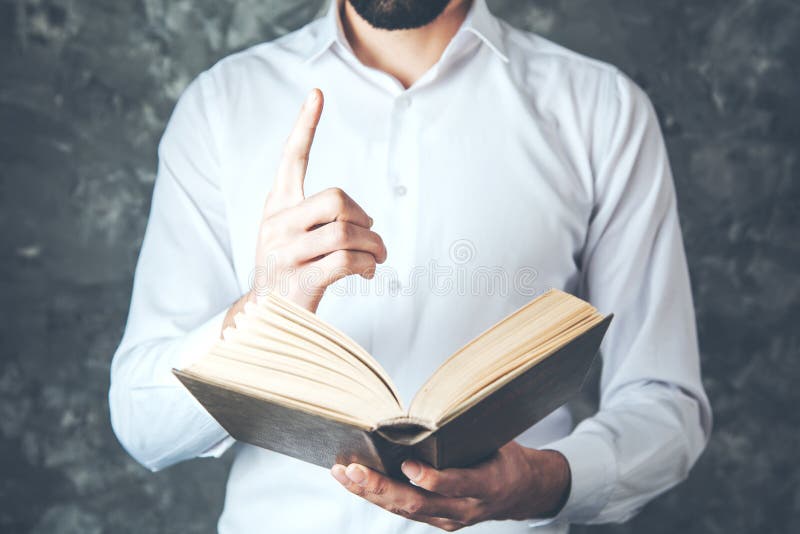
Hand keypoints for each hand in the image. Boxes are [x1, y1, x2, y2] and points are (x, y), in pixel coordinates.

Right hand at [247, 88, 385, 312]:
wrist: (266, 318)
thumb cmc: (289, 271)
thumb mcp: (293, 237)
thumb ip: (316, 217)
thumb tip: (361, 217)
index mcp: (276, 206)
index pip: (290, 158)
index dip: (305, 126)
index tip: (318, 94)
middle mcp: (276, 224)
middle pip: (336, 199)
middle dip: (363, 217)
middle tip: (371, 233)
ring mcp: (286, 253)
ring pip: (347, 233)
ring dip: (374, 246)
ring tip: (378, 257)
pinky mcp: (301, 280)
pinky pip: (348, 261)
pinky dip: (368, 265)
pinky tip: (369, 272)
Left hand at [330, 442, 570, 530]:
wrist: (521, 491)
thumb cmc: (504, 456)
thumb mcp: (496, 439)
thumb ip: (467, 431)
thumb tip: (433, 405)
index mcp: (488, 483)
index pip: (458, 484)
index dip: (433, 478)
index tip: (409, 465)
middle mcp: (466, 507)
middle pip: (420, 503)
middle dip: (383, 488)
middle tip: (355, 471)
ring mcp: (450, 519)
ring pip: (405, 510)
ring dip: (371, 492)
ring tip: (343, 474)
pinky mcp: (438, 521)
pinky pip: (404, 511)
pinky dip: (377, 496)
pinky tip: (355, 482)